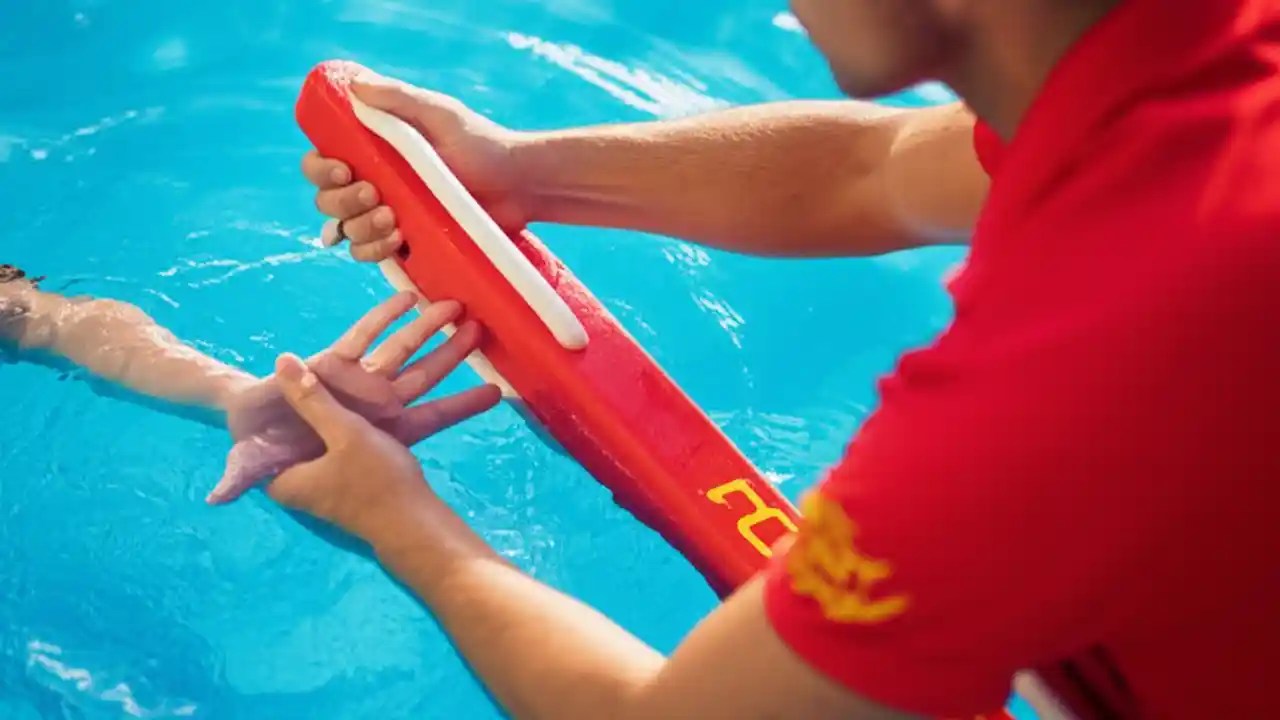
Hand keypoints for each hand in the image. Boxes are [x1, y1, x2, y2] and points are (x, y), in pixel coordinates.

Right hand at [211, 292, 500, 503]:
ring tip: (456, 306)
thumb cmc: (271, 457)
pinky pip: (363, 334)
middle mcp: (374, 403)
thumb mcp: (269, 472)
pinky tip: (405, 299)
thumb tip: (220, 498)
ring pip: (399, 350)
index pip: (430, 417)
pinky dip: (383, 317)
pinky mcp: (333, 360)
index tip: (497, 394)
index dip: (461, 407)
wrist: (250, 427)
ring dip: (427, 329)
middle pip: (424, 376)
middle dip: (453, 353)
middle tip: (483, 330)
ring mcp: (356, 380)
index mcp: (380, 430)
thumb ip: (254, 478)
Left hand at [264, 351, 443, 542]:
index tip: (282, 379)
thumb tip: (281, 362)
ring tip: (332, 386)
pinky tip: (354, 410)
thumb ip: (312, 399)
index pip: (260, 437)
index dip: (270, 405)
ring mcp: (319, 491)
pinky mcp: (343, 489)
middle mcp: (295, 488)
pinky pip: (332, 452)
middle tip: (309, 375)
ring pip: (314, 443)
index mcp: (282, 479)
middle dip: (300, 408)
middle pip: (289, 437)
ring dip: (323, 419)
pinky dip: (340, 433)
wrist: (419, 525)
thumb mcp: (345, 432)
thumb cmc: (378, 480)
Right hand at [303, 65, 531, 261]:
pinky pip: (371, 255)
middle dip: (342, 202)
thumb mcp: (440, 115)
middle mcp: (374, 185)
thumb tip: (351, 85)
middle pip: (326, 202)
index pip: (321, 163)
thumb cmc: (481, 144)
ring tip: (395, 221)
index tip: (344, 170)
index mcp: (372, 152)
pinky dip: (375, 251)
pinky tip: (399, 241)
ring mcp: (388, 218)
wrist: (518, 186)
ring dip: (360, 229)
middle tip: (376, 196)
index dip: (320, 170)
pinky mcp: (407, 246)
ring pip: (346, 232)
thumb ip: (397, 99)